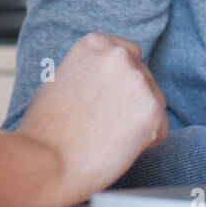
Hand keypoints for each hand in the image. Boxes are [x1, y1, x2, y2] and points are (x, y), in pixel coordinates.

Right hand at [16, 32, 168, 205]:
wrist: (47, 163)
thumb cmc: (45, 129)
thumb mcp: (61, 78)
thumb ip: (89, 70)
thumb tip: (106, 78)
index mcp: (95, 43)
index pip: (127, 54)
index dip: (119, 82)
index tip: (108, 100)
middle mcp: (119, 55)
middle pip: (143, 77)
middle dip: (131, 101)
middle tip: (104, 125)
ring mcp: (137, 80)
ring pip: (154, 101)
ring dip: (139, 119)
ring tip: (107, 137)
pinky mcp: (151, 110)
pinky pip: (160, 127)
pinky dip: (145, 141)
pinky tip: (118, 147)